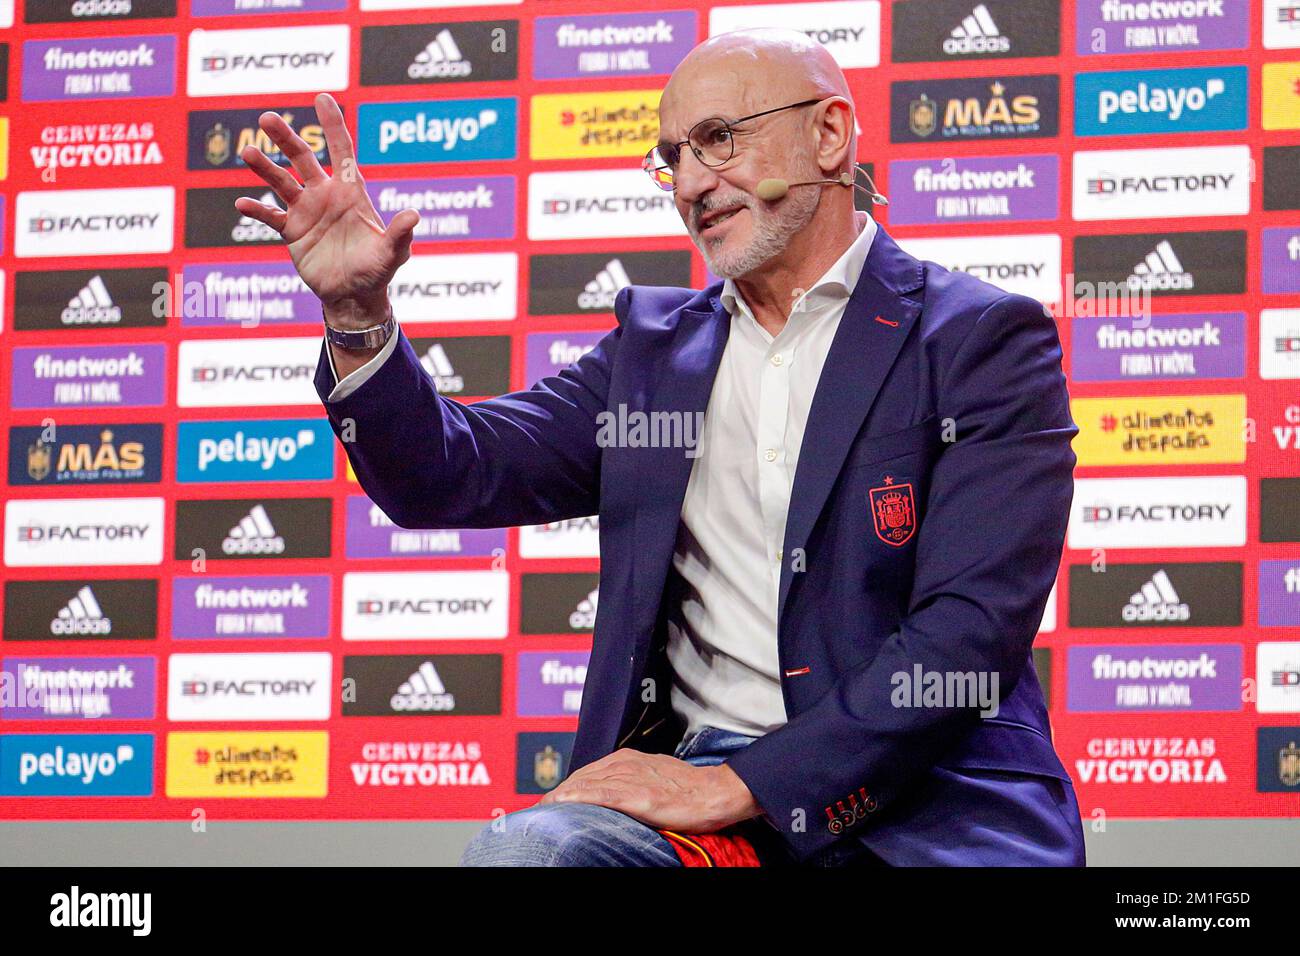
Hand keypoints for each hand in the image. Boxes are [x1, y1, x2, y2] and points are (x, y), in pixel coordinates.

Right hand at [235, 92, 419, 329]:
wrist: (354, 295)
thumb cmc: (377, 270)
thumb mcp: (392, 253)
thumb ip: (399, 234)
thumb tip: (413, 215)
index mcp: (350, 191)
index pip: (341, 150)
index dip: (332, 125)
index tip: (322, 98)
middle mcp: (325, 195)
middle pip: (302, 158)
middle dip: (286, 137)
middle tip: (267, 118)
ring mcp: (306, 211)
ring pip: (281, 181)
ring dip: (264, 167)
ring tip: (248, 152)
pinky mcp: (292, 232)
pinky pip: (271, 217)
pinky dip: (257, 210)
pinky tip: (243, 204)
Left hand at [539, 748, 759, 832]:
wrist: (717, 792)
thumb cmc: (690, 789)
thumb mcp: (655, 777)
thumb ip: (630, 781)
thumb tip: (611, 796)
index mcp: (628, 759)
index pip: (586, 773)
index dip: (566, 787)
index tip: (550, 799)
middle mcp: (625, 764)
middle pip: (580, 778)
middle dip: (558, 792)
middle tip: (538, 807)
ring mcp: (631, 779)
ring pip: (584, 784)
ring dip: (560, 796)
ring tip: (542, 809)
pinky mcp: (638, 796)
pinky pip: (600, 795)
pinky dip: (577, 798)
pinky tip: (561, 803)